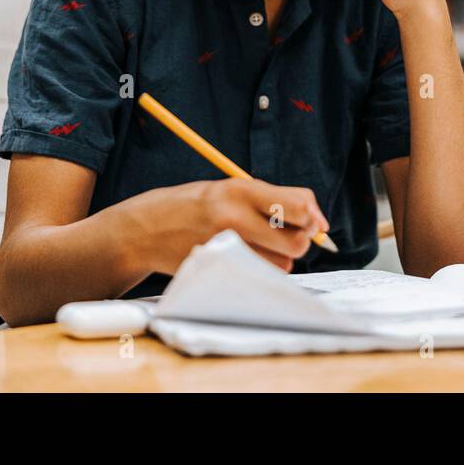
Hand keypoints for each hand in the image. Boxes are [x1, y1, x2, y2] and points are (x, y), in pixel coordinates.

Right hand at [123, 178, 329, 275]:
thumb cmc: (193, 206)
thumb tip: (318, 222)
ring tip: (257, 245)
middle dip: (300, 241)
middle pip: (297, 241)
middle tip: (286, 235)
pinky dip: (262, 269)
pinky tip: (244, 256)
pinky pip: (261, 275)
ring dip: (279, 258)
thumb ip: (272, 200)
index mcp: (241, 189)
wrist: (145, 229)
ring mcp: (227, 246)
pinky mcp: (220, 269)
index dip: (312, 216)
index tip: (312, 221)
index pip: (299, 204)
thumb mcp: (230, 189)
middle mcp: (236, 217)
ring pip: (283, 264)